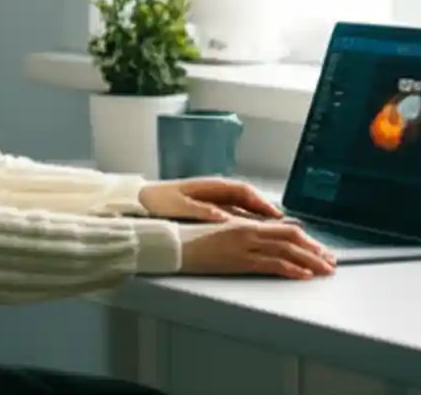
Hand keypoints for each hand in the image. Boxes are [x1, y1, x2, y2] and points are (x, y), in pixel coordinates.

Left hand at [139, 177, 284, 222]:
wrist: (137, 201)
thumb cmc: (158, 202)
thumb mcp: (181, 207)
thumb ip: (204, 211)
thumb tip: (225, 218)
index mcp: (212, 187)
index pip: (245, 192)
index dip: (262, 203)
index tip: (275, 216)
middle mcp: (216, 191)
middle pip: (248, 199)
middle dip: (266, 211)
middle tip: (283, 225)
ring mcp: (212, 199)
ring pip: (241, 207)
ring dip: (257, 218)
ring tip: (271, 230)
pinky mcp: (206, 208)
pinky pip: (231, 214)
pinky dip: (243, 222)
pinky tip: (249, 233)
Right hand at [181, 221, 336, 278]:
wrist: (172, 245)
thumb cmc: (194, 240)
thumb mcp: (225, 233)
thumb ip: (247, 234)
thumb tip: (268, 238)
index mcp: (248, 224)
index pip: (287, 230)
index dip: (308, 240)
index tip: (321, 249)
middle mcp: (250, 232)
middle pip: (292, 239)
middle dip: (315, 251)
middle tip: (331, 261)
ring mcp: (245, 246)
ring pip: (286, 252)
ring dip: (310, 261)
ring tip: (325, 269)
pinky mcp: (238, 261)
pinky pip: (270, 265)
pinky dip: (290, 269)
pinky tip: (303, 274)